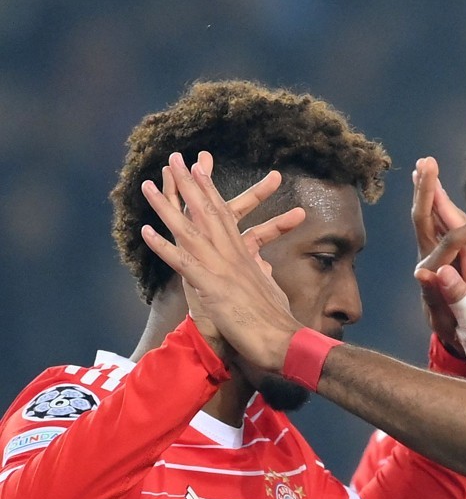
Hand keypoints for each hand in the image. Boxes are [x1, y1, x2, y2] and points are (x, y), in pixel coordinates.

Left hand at [141, 152, 304, 369]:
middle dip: (189, 184)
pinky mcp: (212, 287)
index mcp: (244, 257)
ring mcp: (222, 269)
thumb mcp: (271, 290)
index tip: (199, 169)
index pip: (225, 216)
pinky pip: (183, 263)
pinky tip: (146, 231)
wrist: (286, 341)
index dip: (210, 191)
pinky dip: (164, 246)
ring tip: (148, 185)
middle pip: (208, 213)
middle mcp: (232, 256)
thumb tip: (261, 261)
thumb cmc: (279, 322)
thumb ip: (263, 272)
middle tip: (174, 158)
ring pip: (190, 230)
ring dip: (166, 207)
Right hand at [410, 157, 465, 352]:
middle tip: (424, 162)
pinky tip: (435, 219)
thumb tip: (433, 269)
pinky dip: (439, 225)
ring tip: (427, 180)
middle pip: (450, 221)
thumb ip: (457, 296)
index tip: (429, 176)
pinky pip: (449, 243)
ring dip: (437, 204)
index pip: (453, 230)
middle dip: (435, 193)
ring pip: (449, 229)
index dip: (439, 204)